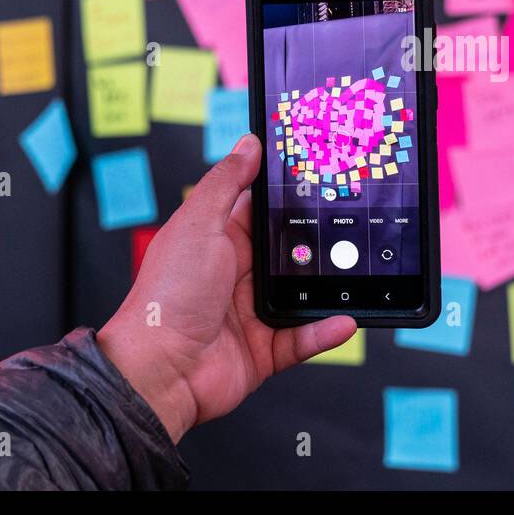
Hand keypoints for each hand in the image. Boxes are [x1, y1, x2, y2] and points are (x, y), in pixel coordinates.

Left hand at [96, 134, 356, 442]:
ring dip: (326, 287)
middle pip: (288, 251)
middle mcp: (237, 275)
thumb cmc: (166, 297)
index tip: (318, 173)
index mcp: (219, 241)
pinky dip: (324, 331)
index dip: (286, 192)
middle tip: (351, 220)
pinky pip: (304, 338)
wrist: (159, 370)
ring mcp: (252, 313)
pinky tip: (344, 318)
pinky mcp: (264, 349)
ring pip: (302, 293)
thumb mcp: (198, 224)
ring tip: (354, 272)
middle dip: (316, 240)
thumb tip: (248, 143)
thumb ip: (226, 182)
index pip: (260, 209)